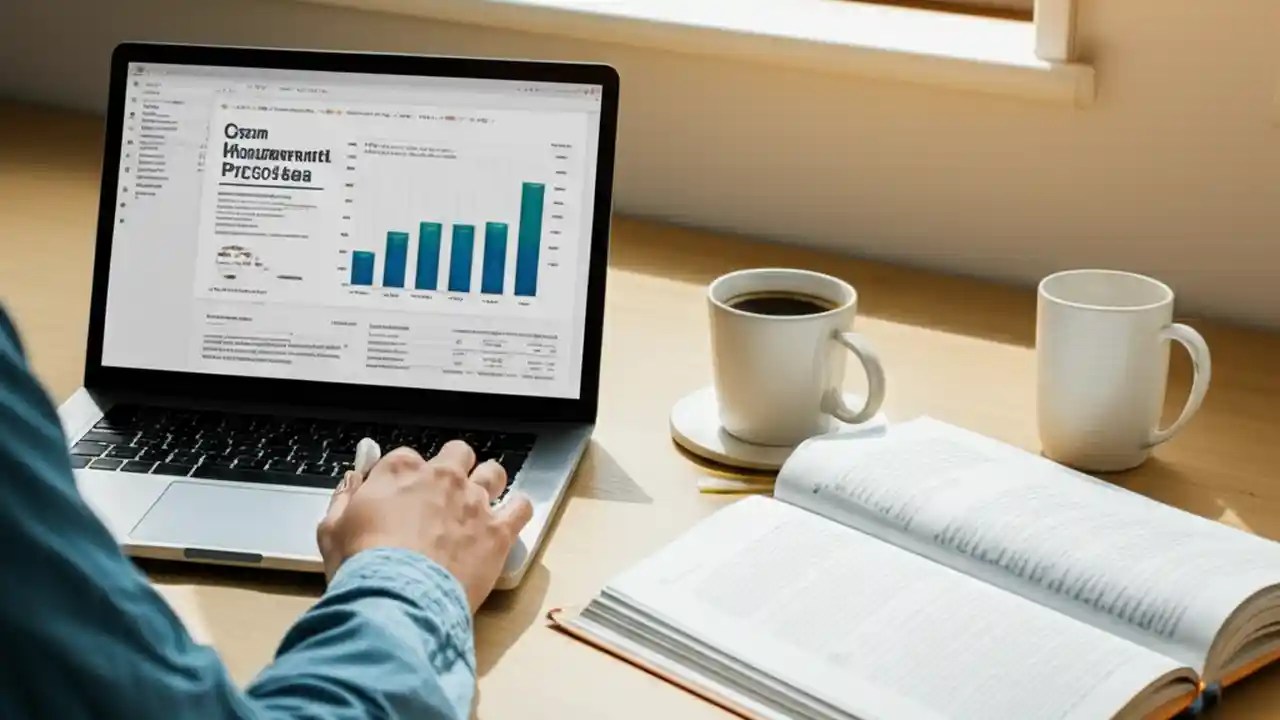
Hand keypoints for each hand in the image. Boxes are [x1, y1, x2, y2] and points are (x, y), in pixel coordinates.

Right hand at [317, 440, 533, 611]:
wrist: (397, 598)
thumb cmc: (362, 565)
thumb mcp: (332, 529)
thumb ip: (344, 499)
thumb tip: (350, 482)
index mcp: (400, 472)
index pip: (406, 457)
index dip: (406, 476)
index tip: (403, 492)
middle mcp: (442, 478)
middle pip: (457, 453)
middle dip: (454, 467)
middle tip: (447, 490)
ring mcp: (474, 502)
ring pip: (493, 473)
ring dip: (489, 483)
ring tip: (482, 501)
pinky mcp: (498, 531)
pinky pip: (520, 507)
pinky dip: (518, 510)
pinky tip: (511, 518)